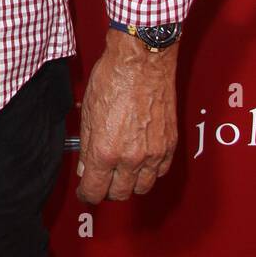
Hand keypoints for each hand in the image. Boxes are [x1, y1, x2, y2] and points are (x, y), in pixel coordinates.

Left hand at [76, 28, 178, 201]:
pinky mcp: (169, 145)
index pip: (95, 190)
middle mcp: (131, 158)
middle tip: (102, 182)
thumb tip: (86, 167)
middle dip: (107, 191)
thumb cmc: (113, 78)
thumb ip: (87, 144)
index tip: (86, 192)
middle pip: (119, 194)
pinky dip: (150, 173)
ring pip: (142, 188)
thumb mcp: (88, 112)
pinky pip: (160, 172)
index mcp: (105, 150)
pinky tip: (140, 163)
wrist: (142, 61)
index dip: (87, 194)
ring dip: (130, 185)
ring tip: (121, 174)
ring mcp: (153, 153)